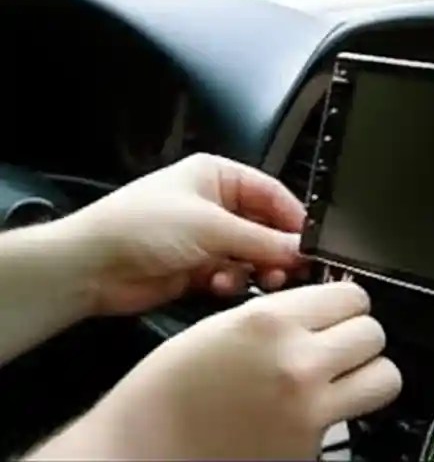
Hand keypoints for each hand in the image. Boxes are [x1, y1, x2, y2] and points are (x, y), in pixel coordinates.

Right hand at [28, 282, 402, 460]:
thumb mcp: (219, 327)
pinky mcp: (310, 449)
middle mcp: (297, 363)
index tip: (334, 313)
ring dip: (365, 375)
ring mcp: (309, 410)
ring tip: (338, 379)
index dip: (343, 304)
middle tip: (334, 348)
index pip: (352, 294)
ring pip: (384, 377)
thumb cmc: (164, 393)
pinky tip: (306, 414)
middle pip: (373, 333)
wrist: (139, 450)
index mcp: (270, 322)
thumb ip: (279, 313)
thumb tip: (323, 306)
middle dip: (356, 339)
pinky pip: (353, 420)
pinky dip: (339, 415)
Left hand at [60, 153, 305, 315]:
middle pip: (265, 228)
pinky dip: (233, 283)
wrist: (90, 267)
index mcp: (218, 177)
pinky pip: (231, 276)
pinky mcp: (196, 269)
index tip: (314, 244)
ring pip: (251, 255)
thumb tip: (304, 249)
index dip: (295, 219)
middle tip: (293, 269)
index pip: (272, 194)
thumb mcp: (212, 227)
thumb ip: (264, 240)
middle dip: (277, 250)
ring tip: (263, 280)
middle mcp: (214, 205)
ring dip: (257, 269)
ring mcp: (205, 238)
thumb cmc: (140, 228)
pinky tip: (222, 286)